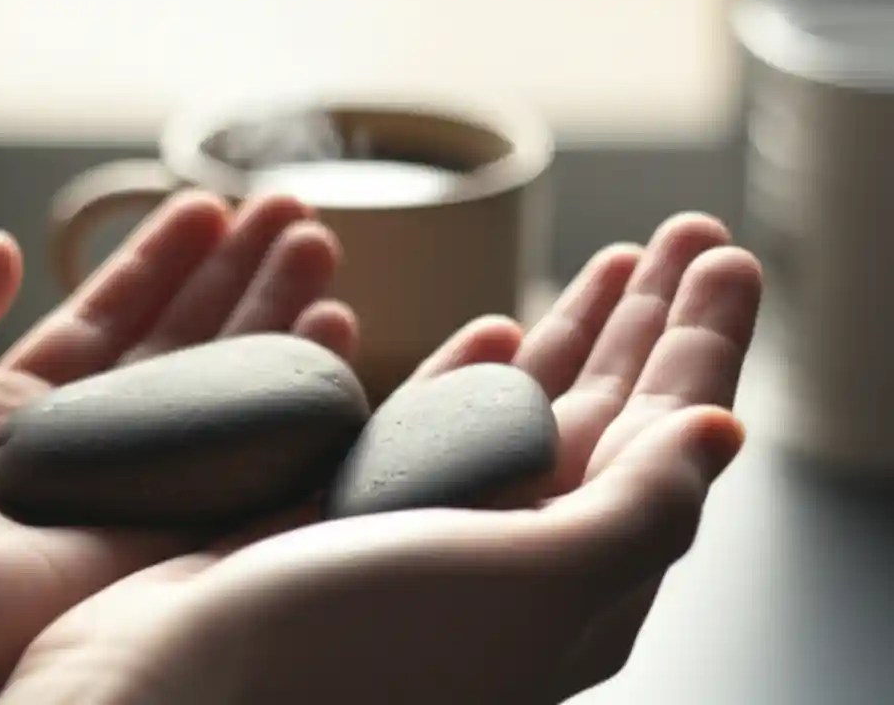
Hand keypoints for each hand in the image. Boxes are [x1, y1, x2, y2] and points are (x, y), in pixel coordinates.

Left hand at [0, 193, 356, 704]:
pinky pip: (249, 471)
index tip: (208, 205)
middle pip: (181, 348)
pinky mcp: (171, 544)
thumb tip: (1, 251)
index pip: (107, 317)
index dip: (159, 260)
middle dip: (239, 278)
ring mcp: (130, 497)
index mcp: (10, 409)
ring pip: (222, 398)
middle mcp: (80, 451)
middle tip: (295, 216)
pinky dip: (299, 415)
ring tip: (322, 254)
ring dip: (278, 324)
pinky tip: (334, 350)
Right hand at [0, 213, 761, 704]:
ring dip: (572, 333)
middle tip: (683, 235)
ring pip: (523, 414)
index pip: (664, 442)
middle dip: (647, 322)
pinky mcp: (344, 522)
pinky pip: (428, 430)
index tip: (730, 256)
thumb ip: (635, 512)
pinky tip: (491, 331)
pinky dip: (465, 374)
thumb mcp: (526, 590)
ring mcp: (423, 541)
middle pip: (604, 416)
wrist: (163, 695)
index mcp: (568, 584)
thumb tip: (718, 435)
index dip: (702, 345)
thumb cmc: (341, 655)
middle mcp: (505, 565)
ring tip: (611, 263)